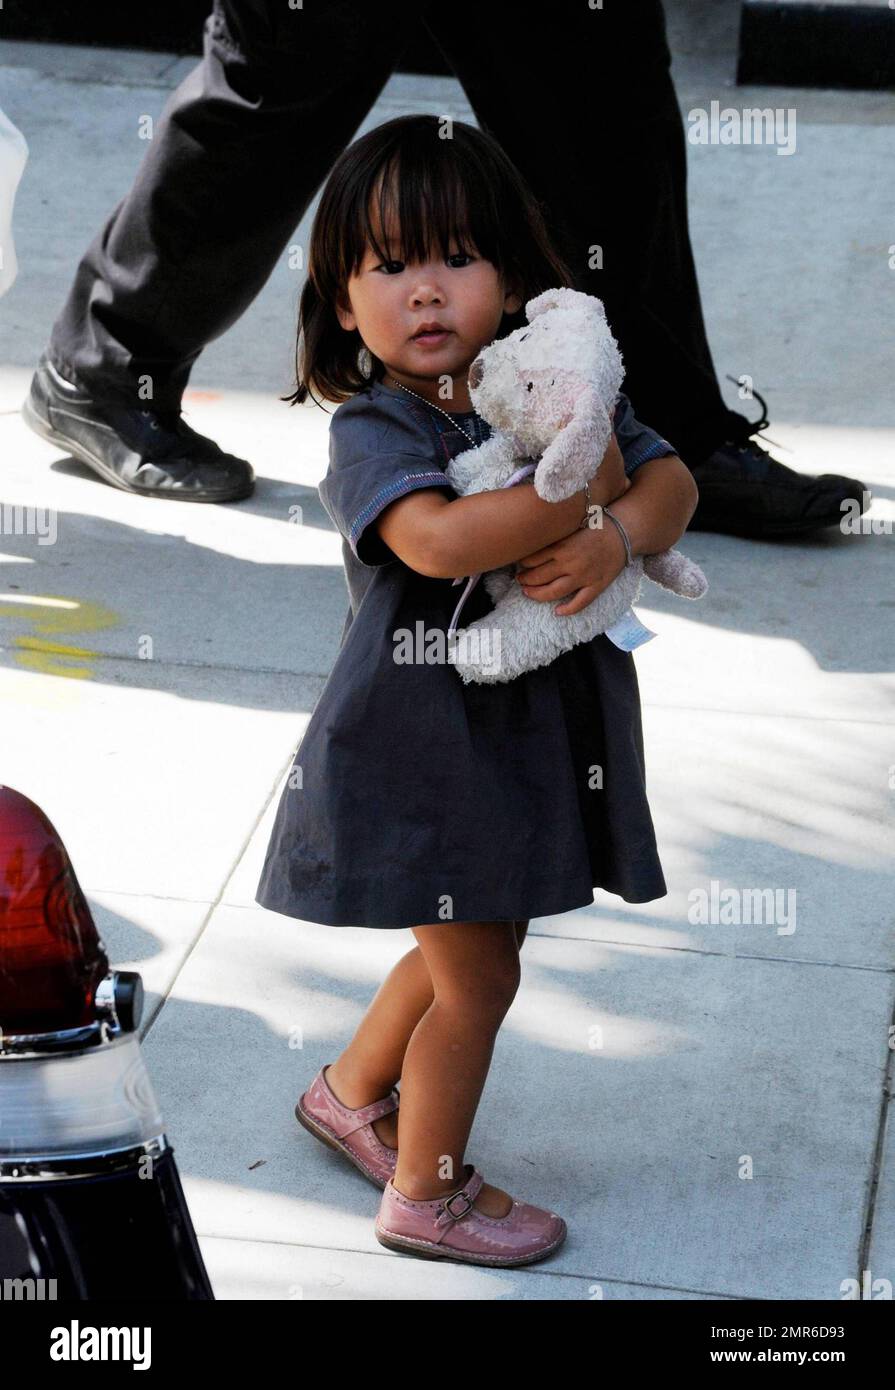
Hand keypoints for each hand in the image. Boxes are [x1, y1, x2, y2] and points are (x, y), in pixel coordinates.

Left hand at [513, 509, 627, 614]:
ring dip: (537, 595)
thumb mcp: (571, 526)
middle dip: (525, 580)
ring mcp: (583, 576)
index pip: (533, 559)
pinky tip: (557, 612)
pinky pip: (580, 603)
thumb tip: (534, 541)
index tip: (518, 564)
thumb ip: (555, 536)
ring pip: (553, 592)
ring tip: (527, 593)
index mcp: (562, 546)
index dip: (522, 563)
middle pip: (539, 577)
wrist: (623, 531)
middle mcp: (570, 563)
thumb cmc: (596, 525)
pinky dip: (567, 610)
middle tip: (519, 580)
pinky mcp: (596, 586)